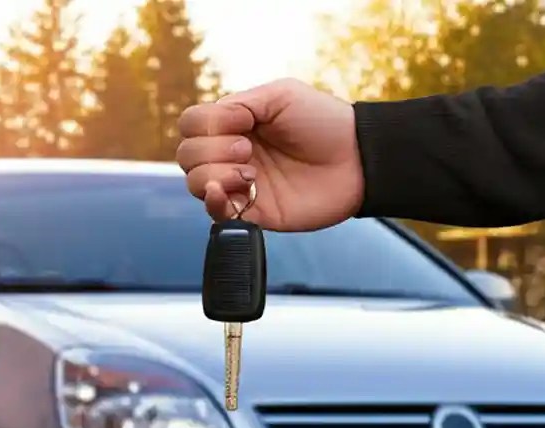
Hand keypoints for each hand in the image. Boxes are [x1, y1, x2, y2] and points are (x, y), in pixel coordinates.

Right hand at [176, 78, 364, 231]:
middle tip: (249, 151)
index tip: (244, 124)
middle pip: (187, 154)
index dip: (207, 125)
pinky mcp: (253, 213)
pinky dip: (214, 202)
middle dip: (212, 150)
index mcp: (235, 124)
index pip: (192, 124)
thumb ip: (239, 103)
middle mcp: (231, 154)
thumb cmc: (323, 121)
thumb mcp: (280, 96)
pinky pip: (216, 214)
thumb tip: (210, 124)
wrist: (358, 159)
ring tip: (250, 173)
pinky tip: (230, 192)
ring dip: (215, 175)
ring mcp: (240, 185)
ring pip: (196, 183)